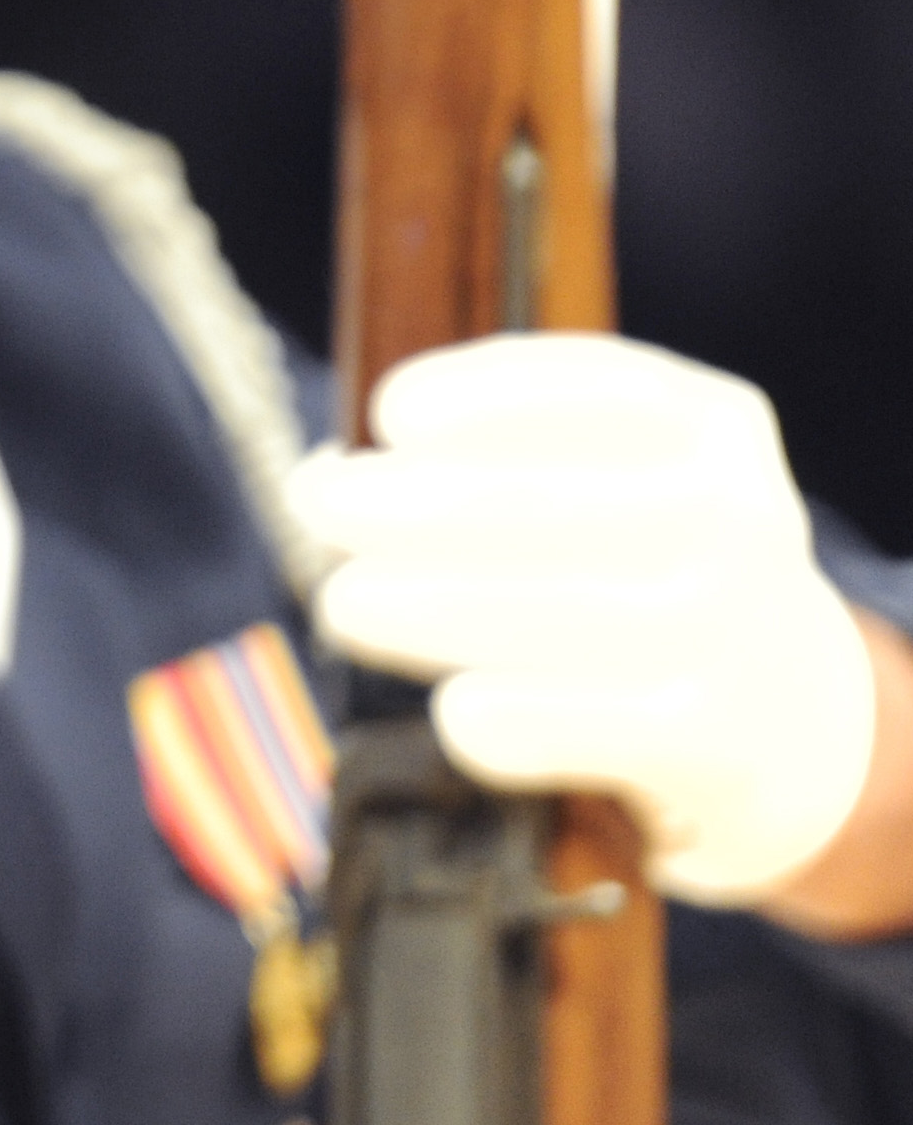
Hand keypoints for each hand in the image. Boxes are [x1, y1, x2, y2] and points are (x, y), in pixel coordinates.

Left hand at [287, 335, 883, 906]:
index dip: (463, 395)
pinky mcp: (703, 740)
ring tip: (345, 600)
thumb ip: (519, 450)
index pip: (581, 384)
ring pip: (509, 611)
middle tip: (317, 504)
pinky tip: (459, 705)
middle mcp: (735, 517)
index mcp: (714, 426)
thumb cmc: (661, 577)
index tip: (389, 416)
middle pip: (511, 503)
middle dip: (381, 502)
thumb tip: (334, 466)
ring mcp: (725, 630)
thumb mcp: (634, 479)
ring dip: (393, 603)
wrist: (808, 729)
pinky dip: (472, 712)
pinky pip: (534, 717)